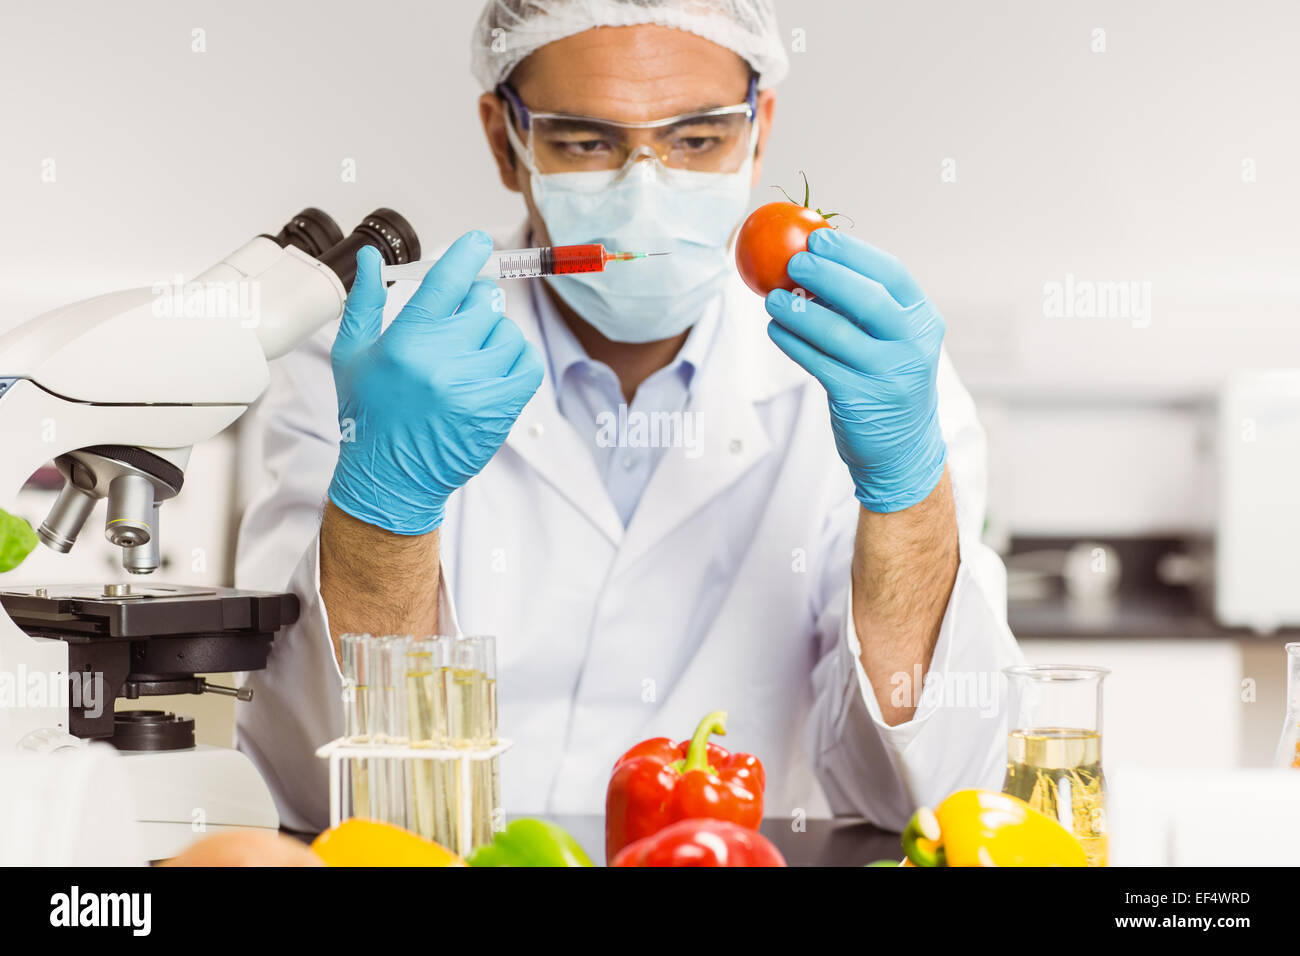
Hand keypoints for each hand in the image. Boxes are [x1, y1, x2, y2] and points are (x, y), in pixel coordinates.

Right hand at [328, 231, 543, 533]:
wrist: (390, 478)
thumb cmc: (368, 414)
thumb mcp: (352, 355)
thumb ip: (365, 302)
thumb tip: (368, 256)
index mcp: (405, 342)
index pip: (447, 282)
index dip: (468, 253)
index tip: (480, 241)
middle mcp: (441, 363)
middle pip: (484, 303)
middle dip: (476, 303)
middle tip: (462, 318)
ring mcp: (473, 389)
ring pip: (507, 333)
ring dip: (494, 335)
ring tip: (472, 352)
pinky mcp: (497, 411)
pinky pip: (527, 364)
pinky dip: (517, 357)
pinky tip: (496, 365)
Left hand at [765, 228, 946, 512]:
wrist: (901, 446)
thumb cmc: (886, 376)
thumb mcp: (892, 338)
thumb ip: (863, 303)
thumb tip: (810, 255)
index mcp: (923, 320)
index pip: (892, 275)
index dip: (853, 253)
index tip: (818, 238)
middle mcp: (913, 346)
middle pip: (868, 301)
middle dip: (827, 276)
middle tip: (792, 261)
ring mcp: (889, 375)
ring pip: (838, 334)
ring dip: (800, 312)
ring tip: (771, 298)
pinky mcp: (861, 400)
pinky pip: (819, 364)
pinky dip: (793, 344)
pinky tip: (775, 329)